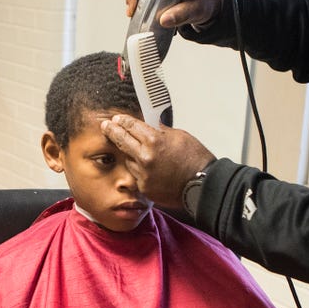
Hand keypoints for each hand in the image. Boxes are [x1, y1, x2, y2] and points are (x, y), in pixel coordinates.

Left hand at [101, 114, 215, 206]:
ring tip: (140, 153)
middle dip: (112, 131)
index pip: (131, 126)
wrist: (202, 186)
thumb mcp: (180, 136)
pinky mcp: (145, 188)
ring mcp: (143, 174)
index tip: (117, 119)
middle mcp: (145, 157)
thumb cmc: (196, 160)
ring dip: (130, 154)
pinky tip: (151, 170)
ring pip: (129, 160)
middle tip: (105, 126)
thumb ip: (161, 131)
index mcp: (154, 141)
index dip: (123, 121)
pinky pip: (137, 175)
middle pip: (122, 140)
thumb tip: (152, 127)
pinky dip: (141, 171)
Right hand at [124, 0, 221, 28]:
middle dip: (133, 0)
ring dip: (136, 7)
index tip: (133, 3)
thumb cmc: (203, 1)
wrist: (208, 5)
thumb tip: (164, 20)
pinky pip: (146, 3)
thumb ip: (182, 14)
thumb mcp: (196, 9)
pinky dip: (141, 12)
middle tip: (131, 14)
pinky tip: (142, 21)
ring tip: (135, 19)